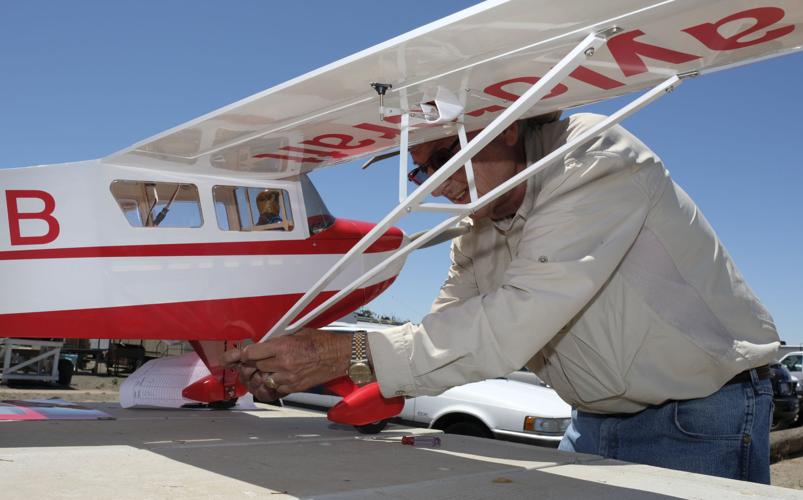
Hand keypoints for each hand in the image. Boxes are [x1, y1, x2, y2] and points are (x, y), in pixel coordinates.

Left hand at [220, 328, 351, 400]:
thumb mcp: (297, 333)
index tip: (230, 357)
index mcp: (282, 346)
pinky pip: (273, 389)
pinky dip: (268, 385)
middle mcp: (283, 363)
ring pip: (261, 380)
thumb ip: (277, 340)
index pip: (251, 353)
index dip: (239, 355)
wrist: (339, 355)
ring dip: (257, 376)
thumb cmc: (322, 342)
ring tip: (257, 371)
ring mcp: (288, 378)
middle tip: (243, 363)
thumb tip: (263, 344)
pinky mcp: (294, 387)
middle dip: (247, 365)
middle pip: (253, 367)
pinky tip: (269, 379)